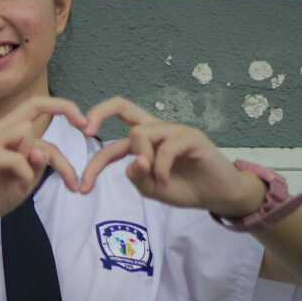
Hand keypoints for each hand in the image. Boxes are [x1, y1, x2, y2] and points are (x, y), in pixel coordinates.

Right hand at [0, 95, 88, 233]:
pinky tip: (17, 187)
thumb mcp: (28, 178)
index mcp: (7, 132)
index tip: (85, 123)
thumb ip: (39, 161)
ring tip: (25, 182)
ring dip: (35, 161)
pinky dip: (25, 176)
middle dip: (63, 108)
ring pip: (27, 133)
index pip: (36, 107)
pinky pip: (18, 159)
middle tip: (85, 126)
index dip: (62, 108)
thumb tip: (42, 150)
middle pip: (33, 104)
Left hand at [77, 97, 266, 215]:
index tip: (82, 185)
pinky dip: (161, 166)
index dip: (93, 161)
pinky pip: (166, 147)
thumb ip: (137, 177)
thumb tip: (133, 162)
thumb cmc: (185, 188)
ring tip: (156, 177)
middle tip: (86, 132)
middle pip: (122, 105)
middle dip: (98, 113)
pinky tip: (167, 178)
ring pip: (140, 132)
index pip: (111, 141)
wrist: (219, 195)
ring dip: (141, 158)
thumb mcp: (152, 188)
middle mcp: (157, 129)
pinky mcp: (193, 136)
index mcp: (144, 141)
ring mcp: (175, 130)